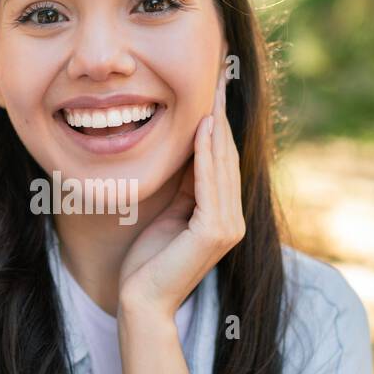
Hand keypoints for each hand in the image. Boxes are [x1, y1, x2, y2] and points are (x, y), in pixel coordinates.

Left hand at [118, 66, 244, 319]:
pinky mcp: (215, 233)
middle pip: (226, 156)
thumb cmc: (146, 260)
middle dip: (223, 113)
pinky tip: (203, 127)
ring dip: (218, 125)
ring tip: (215, 89)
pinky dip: (207, 154)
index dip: (218, 120)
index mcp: (222, 214)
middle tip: (221, 72)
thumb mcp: (167, 210)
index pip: (221, 159)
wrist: (140, 301)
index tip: (214, 84)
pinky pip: (211, 184)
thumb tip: (189, 145)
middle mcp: (232, 219)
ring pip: (221, 165)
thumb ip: (184, 184)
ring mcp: (228, 227)